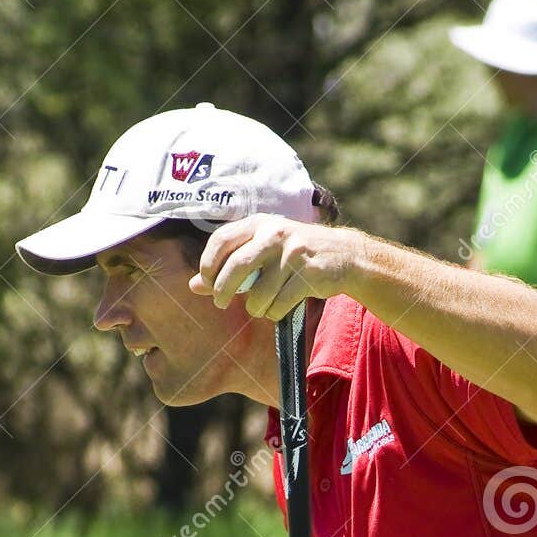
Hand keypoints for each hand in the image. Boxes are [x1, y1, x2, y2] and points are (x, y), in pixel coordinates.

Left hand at [189, 214, 356, 320]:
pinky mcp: (308, 274)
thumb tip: (193, 286)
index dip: (208, 264)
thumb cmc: (293, 254)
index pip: (221, 240)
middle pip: (237, 266)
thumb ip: (228, 265)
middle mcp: (274, 233)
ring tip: (259, 308)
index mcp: (259, 223)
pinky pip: (279, 304)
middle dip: (223, 290)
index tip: (206, 282)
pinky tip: (278, 308)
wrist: (343, 255)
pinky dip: (274, 313)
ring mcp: (293, 254)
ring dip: (254, 308)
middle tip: (220, 302)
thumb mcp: (261, 251)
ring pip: (258, 293)